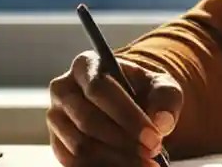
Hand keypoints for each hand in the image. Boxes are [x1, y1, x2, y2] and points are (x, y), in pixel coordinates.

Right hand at [47, 50, 183, 166]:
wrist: (127, 104)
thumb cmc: (143, 91)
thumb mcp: (160, 86)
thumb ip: (166, 99)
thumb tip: (162, 123)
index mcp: (85, 65)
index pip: (99, 89)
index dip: (127, 115)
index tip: (154, 137)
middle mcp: (63, 90)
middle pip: (88, 121)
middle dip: (124, 141)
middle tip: (152, 153)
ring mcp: (55, 119)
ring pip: (80, 146)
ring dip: (116, 159)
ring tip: (145, 164)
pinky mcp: (56, 144)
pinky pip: (74, 163)